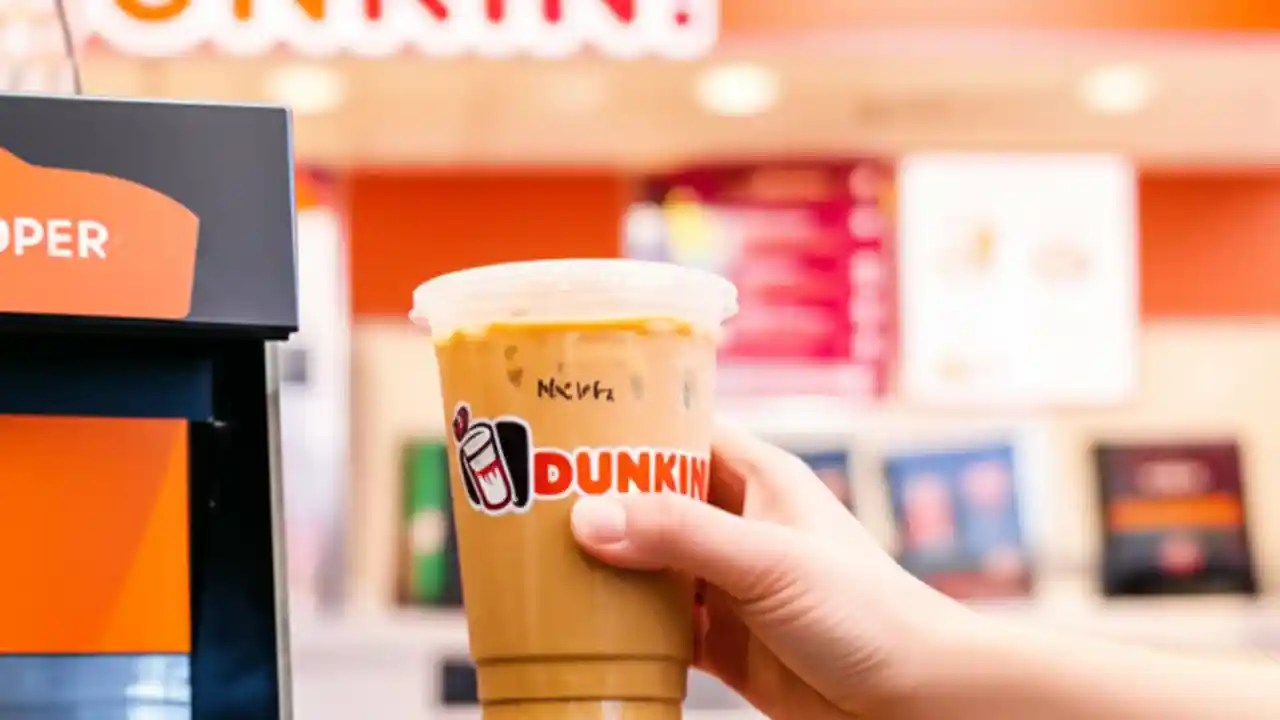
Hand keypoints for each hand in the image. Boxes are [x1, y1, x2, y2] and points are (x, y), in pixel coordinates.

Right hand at [569, 423, 977, 718]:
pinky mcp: (724, 642)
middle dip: (598, 503)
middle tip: (528, 503)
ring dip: (604, 569)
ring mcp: (729, 586)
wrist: (917, 705)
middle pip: (652, 500)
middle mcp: (739, 526)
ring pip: (648, 566)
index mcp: (759, 480)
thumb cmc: (871, 615)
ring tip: (537, 563)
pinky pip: (658, 628)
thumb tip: (589, 517)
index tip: (562, 428)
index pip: (682, 432)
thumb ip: (681, 535)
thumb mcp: (770, 562)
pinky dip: (622, 629)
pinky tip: (583, 629)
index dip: (627, 427)